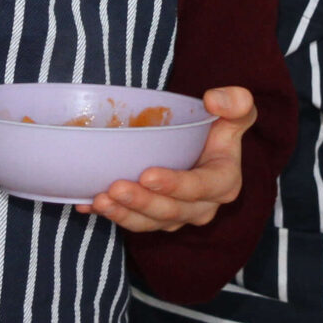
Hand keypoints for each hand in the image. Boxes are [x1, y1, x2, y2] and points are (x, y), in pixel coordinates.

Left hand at [87, 86, 253, 230]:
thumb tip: (213, 100)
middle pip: (170, 211)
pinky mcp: (155, 218)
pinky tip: (86, 204)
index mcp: (223, 183)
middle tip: (114, 188)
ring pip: (149, 223)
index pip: (199, 188)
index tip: (147, 174)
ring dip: (123, 214)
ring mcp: (176, 216)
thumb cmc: (218, 128)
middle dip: (141, 202)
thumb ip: (236, 104)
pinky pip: (131, 221)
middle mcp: (201, 207)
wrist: (205, 146)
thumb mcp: (235, 113)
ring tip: (99, 200)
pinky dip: (109, 214)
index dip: (174, 185)